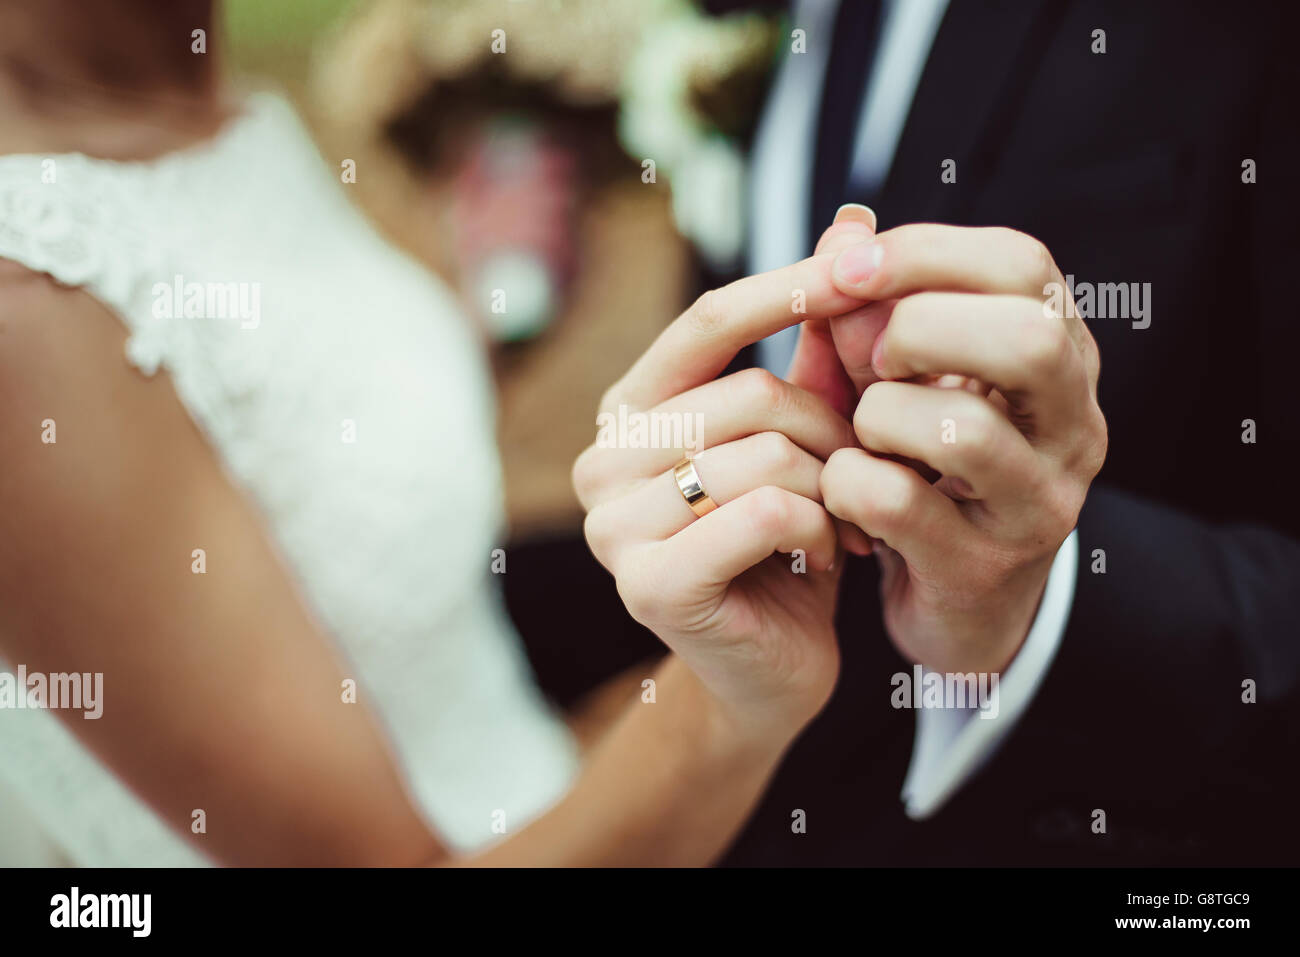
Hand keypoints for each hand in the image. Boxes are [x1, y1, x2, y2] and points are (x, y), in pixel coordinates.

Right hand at [572, 253, 866, 743]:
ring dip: (832, 486)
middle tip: (865, 470)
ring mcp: (613, 525)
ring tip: (848, 517)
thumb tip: (852, 217)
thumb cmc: (789, 542)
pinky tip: (829, 554)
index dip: (791, 287)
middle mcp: (604, 459)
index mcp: (631, 409)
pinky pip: (766, 513)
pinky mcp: (647, 584)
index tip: (869, 263)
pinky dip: (821, 528)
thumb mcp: (803, 434)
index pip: (709, 320)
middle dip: (833, 431)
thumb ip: (817, 341)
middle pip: (751, 393)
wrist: (776, 669)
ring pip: (764, 454)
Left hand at [816, 223, 1107, 673]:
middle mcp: (1073, 427)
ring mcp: (1037, 504)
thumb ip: (873, 308)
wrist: (963, 601)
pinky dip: (846, 483)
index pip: (1024, 265)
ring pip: (960, 430)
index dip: (926, 251)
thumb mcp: (906, 378)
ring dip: (878, 417)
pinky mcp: (983, 568)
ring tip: (863, 436)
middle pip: (1026, 339)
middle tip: (873, 360)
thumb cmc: (928, 467)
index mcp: (1062, 357)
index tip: (849, 268)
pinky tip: (845, 491)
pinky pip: (895, 502)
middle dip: (920, 329)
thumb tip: (845, 229)